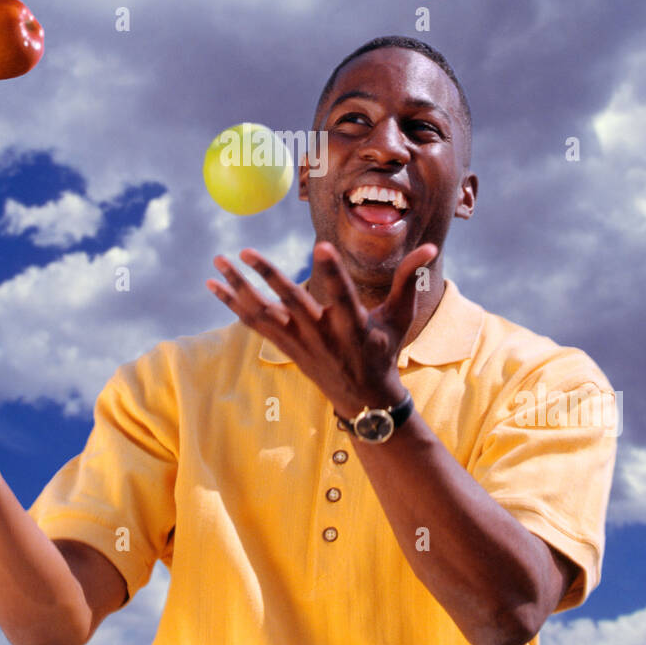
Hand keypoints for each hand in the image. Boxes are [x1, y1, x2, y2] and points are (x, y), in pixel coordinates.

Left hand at [206, 240, 437, 419]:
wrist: (364, 398)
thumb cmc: (384, 349)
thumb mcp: (399, 317)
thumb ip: (409, 279)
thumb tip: (431, 247)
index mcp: (353, 325)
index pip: (342, 295)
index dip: (332, 271)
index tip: (319, 245)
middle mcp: (322, 335)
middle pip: (290, 302)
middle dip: (268, 276)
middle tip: (247, 251)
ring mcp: (299, 343)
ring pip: (263, 313)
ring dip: (238, 287)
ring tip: (218, 261)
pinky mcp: (285, 347)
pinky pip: (254, 323)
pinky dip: (233, 304)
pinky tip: (214, 286)